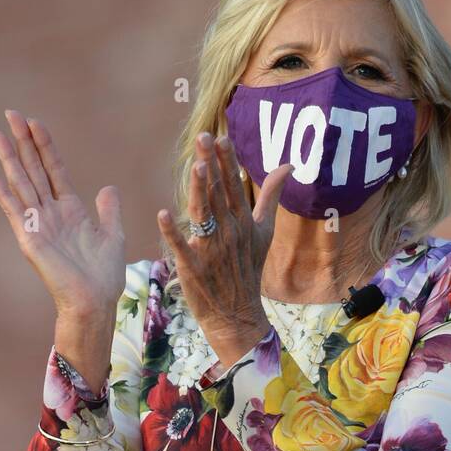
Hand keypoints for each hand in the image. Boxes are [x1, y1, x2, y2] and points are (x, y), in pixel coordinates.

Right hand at [0, 110, 125, 320]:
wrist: (94, 300)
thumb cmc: (104, 275)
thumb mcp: (113, 235)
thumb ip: (108, 210)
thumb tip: (108, 188)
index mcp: (71, 210)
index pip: (54, 169)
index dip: (46, 146)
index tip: (36, 122)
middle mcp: (52, 213)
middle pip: (34, 169)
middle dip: (24, 142)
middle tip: (11, 114)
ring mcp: (39, 224)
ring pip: (22, 183)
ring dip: (10, 158)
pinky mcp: (30, 238)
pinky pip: (14, 210)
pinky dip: (2, 193)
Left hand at [157, 131, 291, 367]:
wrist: (237, 314)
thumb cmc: (247, 269)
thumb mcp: (264, 232)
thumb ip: (271, 196)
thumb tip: (288, 165)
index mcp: (243, 221)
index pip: (234, 185)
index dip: (227, 161)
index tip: (221, 137)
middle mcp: (229, 232)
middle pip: (218, 193)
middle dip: (211, 165)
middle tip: (203, 137)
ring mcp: (211, 250)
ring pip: (204, 215)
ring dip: (200, 190)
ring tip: (195, 166)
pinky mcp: (194, 267)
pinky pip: (182, 247)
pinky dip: (172, 233)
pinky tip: (162, 215)